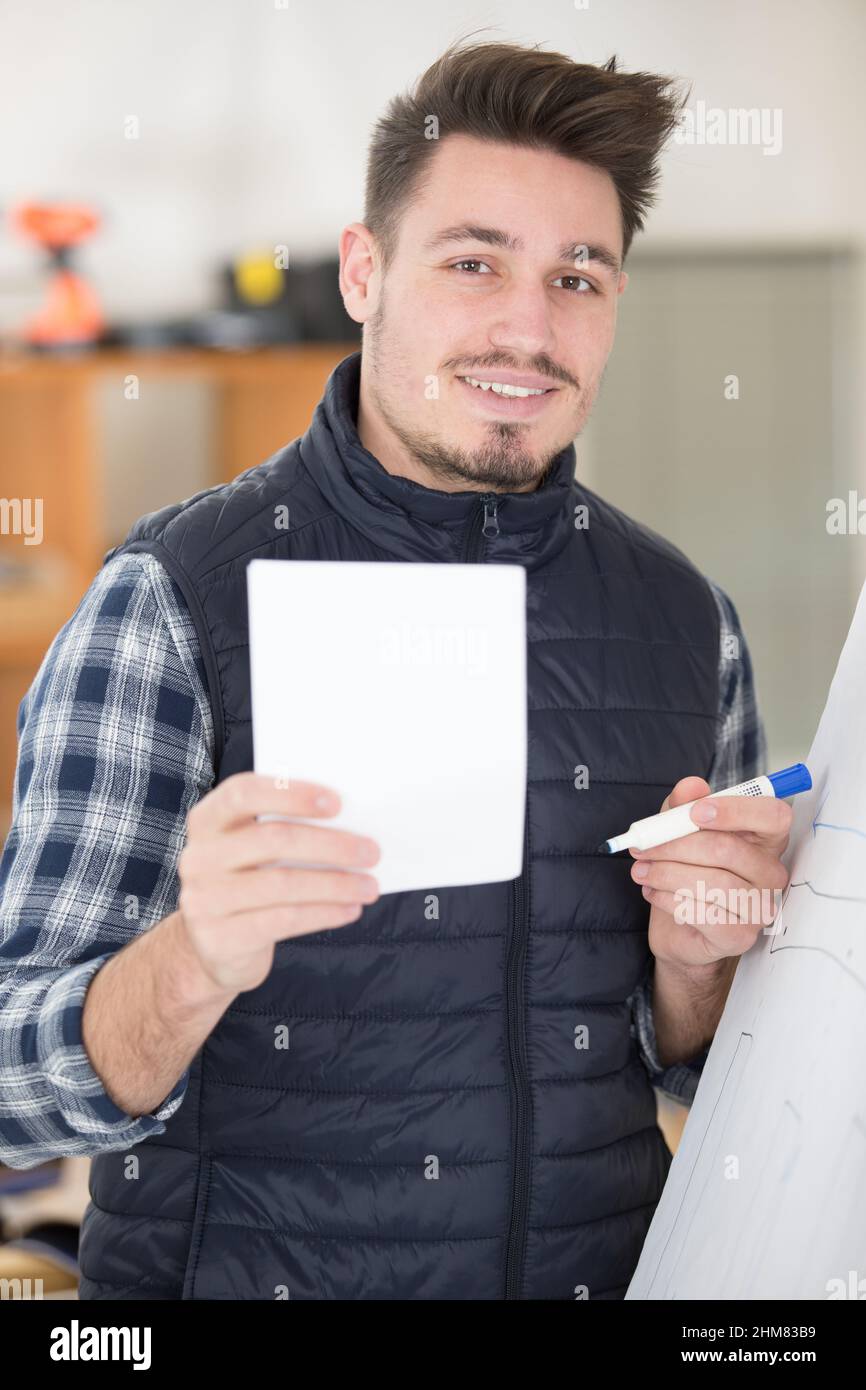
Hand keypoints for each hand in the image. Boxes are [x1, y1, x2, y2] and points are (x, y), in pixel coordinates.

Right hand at [177, 771, 379, 992]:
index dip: (290, 793)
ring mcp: (204, 900)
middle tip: (371, 851)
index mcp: (207, 821)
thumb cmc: (250, 883)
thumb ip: (285, 830)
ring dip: (336, 884)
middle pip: (272, 839)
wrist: (214, 948)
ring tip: (370, 886)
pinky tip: (350, 910)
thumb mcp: (254, 852)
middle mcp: (199, 857)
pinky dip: (324, 913)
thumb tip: (353, 823)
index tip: (337, 803)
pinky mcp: (220, 939)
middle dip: (330, 844)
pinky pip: (283, 920)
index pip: (243, 793)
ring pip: (282, 884)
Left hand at [630, 776, 791, 968]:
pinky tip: (653, 893)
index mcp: (765, 839)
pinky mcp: (740, 937)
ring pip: (713, 882)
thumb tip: (690, 786)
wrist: (678, 928)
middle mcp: (771, 873)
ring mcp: (760, 907)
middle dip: (675, 845)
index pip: (773, 815)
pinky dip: (669, 899)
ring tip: (641, 871)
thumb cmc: (687, 872)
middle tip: (642, 847)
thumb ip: (684, 806)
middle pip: (728, 849)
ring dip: (666, 874)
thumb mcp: (678, 831)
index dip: (736, 810)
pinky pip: (704, 912)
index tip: (696, 812)